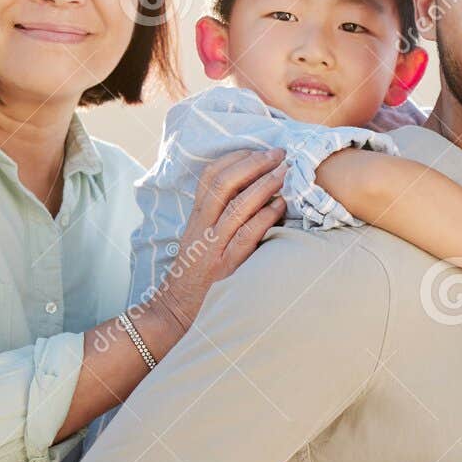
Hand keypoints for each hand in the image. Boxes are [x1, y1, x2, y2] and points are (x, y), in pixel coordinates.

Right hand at [151, 149, 288, 333]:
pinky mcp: (227, 268)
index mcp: (196, 218)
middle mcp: (202, 229)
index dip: (236, 158)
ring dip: (264, 185)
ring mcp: (213, 248)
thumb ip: (219, 215)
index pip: (210, 177)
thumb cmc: (196, 273)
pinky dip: (265, 217)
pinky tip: (280, 206)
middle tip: (279, 154)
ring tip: (284, 173)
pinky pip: (247, 236)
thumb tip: (254, 189)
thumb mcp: (200, 238)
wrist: (176, 312)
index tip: (260, 150)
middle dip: (253, 164)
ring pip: (237, 207)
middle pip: (223, 184)